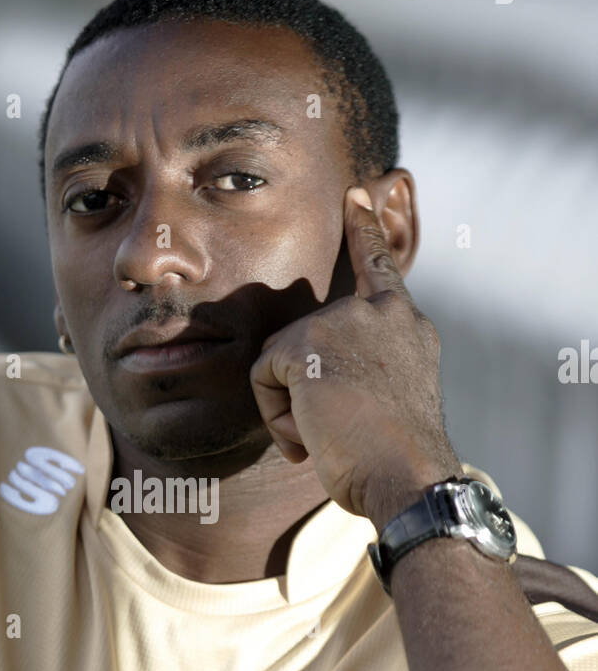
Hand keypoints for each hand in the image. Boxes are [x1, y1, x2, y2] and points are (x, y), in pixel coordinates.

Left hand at [249, 186, 460, 526]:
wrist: (408, 477)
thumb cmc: (397, 462)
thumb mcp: (391, 399)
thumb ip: (363, 367)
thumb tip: (315, 374)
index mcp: (407, 327)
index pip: (380, 268)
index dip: (365, 230)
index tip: (355, 193)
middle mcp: (380, 314)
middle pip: (302, 339)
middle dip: (301, 391)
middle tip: (335, 432)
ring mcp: (344, 322)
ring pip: (279, 362)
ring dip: (290, 409)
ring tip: (330, 434)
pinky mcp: (308, 342)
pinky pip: (262, 378)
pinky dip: (277, 415)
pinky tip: (314, 431)